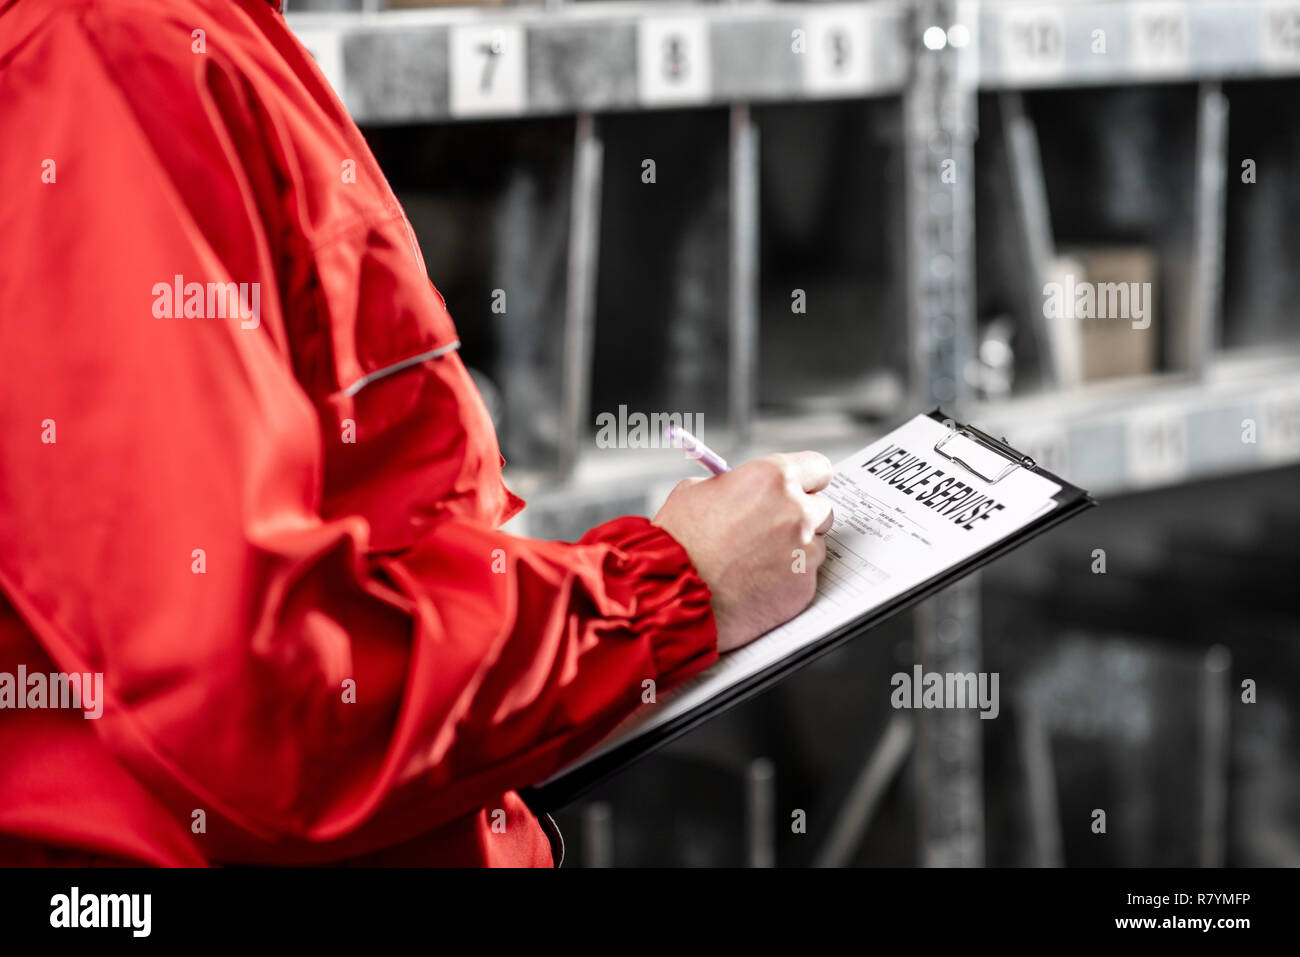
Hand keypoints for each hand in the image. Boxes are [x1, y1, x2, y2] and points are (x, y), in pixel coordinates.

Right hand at [652, 452, 834, 651]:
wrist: (672, 593)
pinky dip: (787, 581)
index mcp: (773, 478)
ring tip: (756, 562)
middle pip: (822, 507)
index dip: (806, 481)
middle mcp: (796, 511)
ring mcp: (804, 552)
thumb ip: (733, 485)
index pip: (817, 468)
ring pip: (815, 546)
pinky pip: (805, 578)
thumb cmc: (677, 543)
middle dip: (801, 517)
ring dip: (794, 551)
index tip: (800, 490)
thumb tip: (746, 490)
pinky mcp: (804, 587)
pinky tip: (756, 583)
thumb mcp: (695, 491)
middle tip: (771, 530)